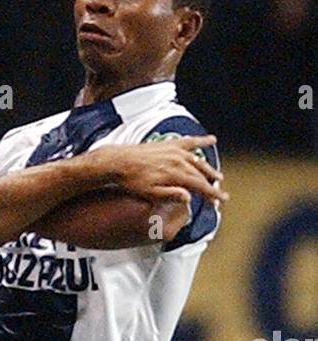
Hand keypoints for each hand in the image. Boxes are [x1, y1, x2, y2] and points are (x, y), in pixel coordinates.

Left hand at [94, 136, 226, 208]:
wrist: (118, 161)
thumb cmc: (132, 181)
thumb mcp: (150, 193)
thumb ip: (170, 195)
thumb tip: (188, 199)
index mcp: (176, 173)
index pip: (199, 185)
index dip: (212, 193)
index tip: (220, 200)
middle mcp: (178, 160)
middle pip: (201, 173)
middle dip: (213, 184)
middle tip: (221, 193)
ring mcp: (174, 150)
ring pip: (198, 159)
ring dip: (209, 168)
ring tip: (218, 176)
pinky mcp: (169, 144)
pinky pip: (189, 141)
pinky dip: (201, 141)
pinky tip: (210, 140)